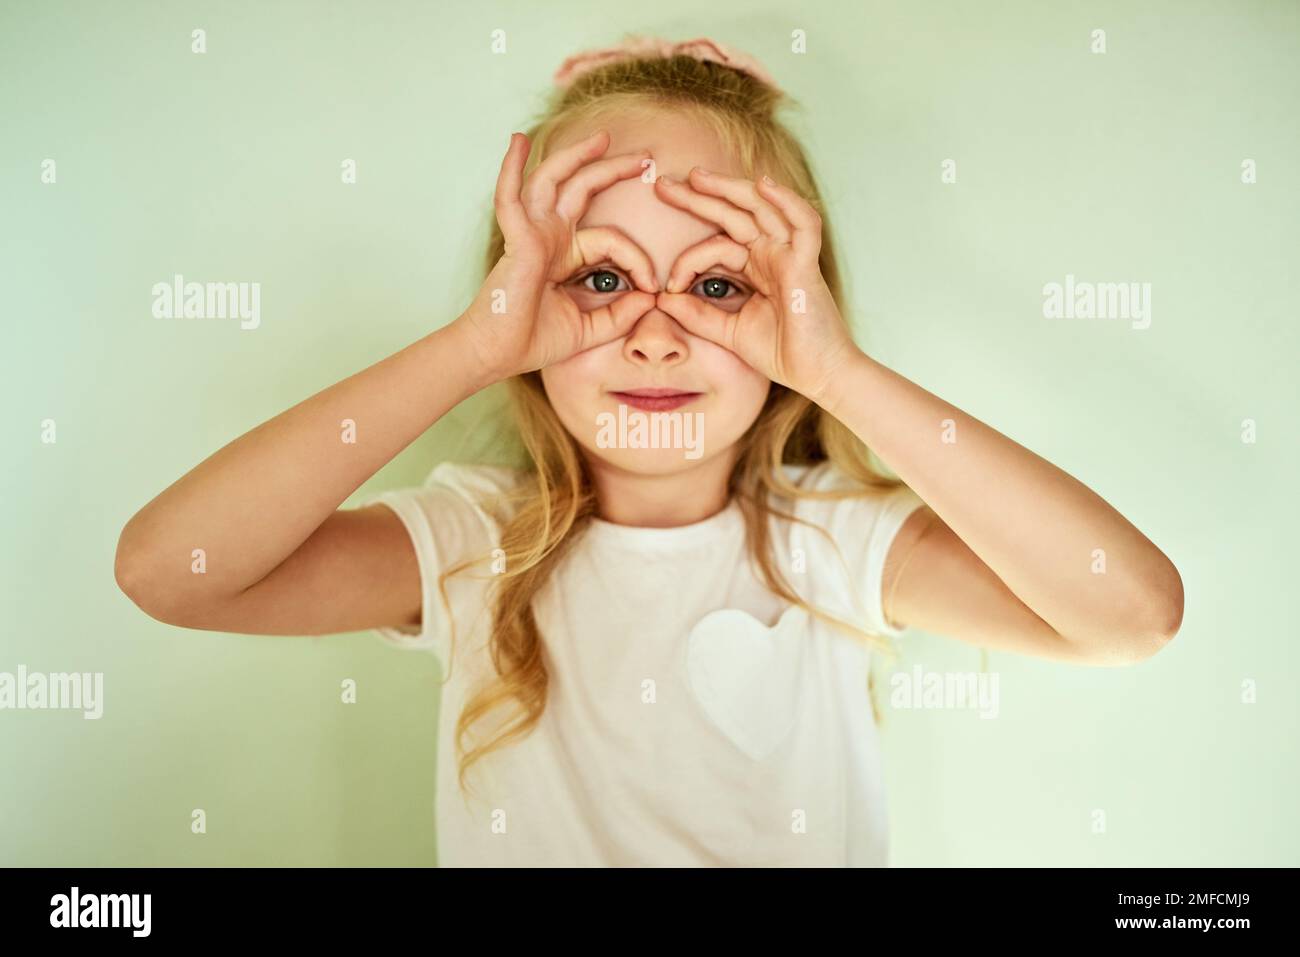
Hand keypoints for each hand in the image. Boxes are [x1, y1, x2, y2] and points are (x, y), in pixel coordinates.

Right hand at [455, 130, 659, 382]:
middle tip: (646, 157)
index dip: (639, 260)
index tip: (654, 288)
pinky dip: (511, 168)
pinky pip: (510, 197)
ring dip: (577, 155)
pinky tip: (517, 141)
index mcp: (565, 254)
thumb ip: (620, 314)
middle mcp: (548, 236)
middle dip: (613, 169)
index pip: (612, 239)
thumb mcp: (590, 328)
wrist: (497, 355)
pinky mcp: (517, 240)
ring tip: (603, 138)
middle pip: (583, 188)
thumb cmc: (533, 341)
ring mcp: (531, 233)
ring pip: (554, 180)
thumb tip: (651, 298)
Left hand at [652, 168, 860, 403]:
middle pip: (734, 213)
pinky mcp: (806, 264)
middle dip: (700, 196)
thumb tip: (661, 299)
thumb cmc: (780, 353)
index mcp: (756, 267)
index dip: (688, 259)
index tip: (666, 286)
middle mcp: (772, 254)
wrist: (817, 375)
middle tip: (664, 184)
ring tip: (696, 176)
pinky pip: (803, 223)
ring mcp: (790, 255)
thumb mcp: (727, 331)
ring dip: (730, 188)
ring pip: (761, 208)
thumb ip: (696, 314)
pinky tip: (763, 184)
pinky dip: (787, 201)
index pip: (717, 244)